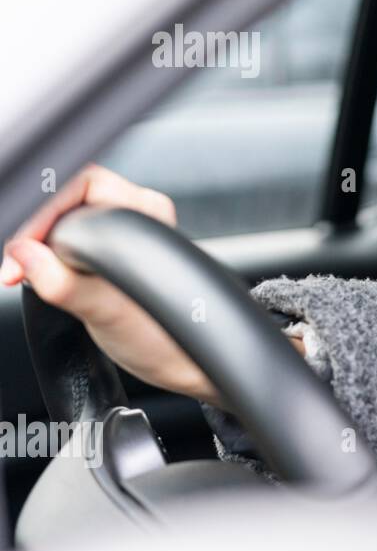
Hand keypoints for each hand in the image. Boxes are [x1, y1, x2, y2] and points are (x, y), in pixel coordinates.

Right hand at [0, 165, 222, 406]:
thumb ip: (64, 283)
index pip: (78, 186)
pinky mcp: (110, 250)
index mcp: (146, 212)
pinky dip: (44, 256)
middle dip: (32, 232)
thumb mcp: (108, 314)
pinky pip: (65, 238)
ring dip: (35, 246)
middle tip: (13, 269)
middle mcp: (138, 213)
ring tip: (21, 274)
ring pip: (61, 221)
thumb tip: (25, 256)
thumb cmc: (164, 338)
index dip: (41, 216)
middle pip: (64, 200)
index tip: (18, 252)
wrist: (185, 364)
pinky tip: (34, 275)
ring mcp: (124, 230)